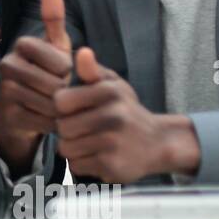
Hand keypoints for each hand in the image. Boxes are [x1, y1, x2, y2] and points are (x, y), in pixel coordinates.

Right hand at [0, 0, 74, 169]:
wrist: (22, 113)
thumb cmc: (45, 73)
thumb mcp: (54, 45)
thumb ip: (54, 17)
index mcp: (21, 45)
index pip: (61, 62)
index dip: (68, 70)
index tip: (60, 70)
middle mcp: (7, 65)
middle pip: (56, 84)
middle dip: (65, 91)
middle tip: (58, 91)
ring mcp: (5, 91)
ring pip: (51, 104)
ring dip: (61, 109)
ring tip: (54, 105)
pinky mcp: (8, 115)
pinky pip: (45, 121)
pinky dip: (52, 123)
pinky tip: (45, 117)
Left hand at [52, 48, 199, 181]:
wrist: (157, 143)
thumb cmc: (126, 111)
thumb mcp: (113, 85)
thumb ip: (92, 71)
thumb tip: (82, 52)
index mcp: (110, 92)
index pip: (60, 101)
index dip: (64, 106)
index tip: (76, 109)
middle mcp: (113, 116)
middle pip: (62, 127)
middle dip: (68, 129)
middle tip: (84, 128)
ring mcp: (113, 143)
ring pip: (66, 148)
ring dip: (74, 147)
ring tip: (91, 142)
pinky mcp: (112, 166)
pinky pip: (77, 165)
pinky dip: (83, 163)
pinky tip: (98, 156)